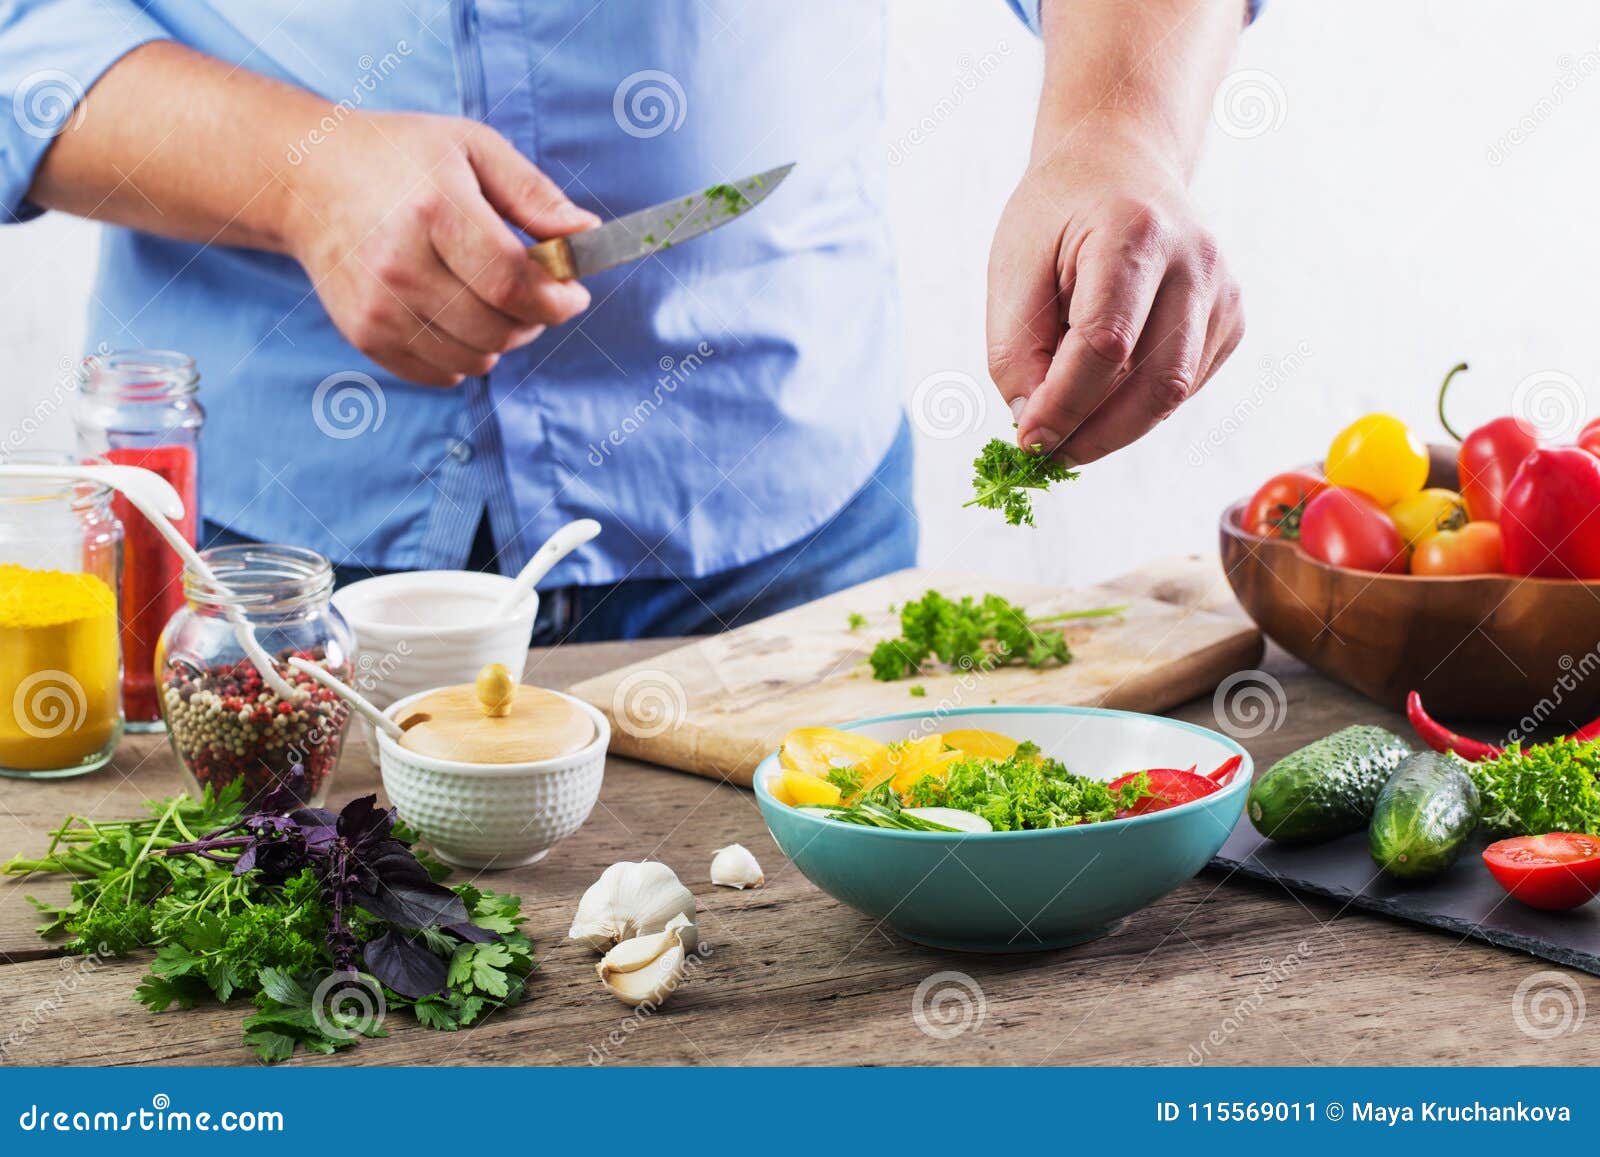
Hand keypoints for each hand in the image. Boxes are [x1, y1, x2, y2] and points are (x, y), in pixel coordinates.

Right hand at [282, 113, 598, 386]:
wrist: (305, 179)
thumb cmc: (398, 157)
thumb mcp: (472, 147)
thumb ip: (534, 194)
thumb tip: (587, 234)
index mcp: (435, 209)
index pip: (514, 282)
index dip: (558, 299)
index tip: (573, 293)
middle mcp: (401, 263)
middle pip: (500, 328)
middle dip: (535, 318)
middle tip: (534, 293)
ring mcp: (378, 306)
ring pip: (476, 358)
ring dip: (501, 339)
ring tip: (491, 300)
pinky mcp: (364, 334)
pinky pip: (441, 373)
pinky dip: (464, 356)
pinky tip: (457, 317)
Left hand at [986, 126, 1243, 464]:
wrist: (1119, 165)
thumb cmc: (1057, 216)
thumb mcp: (1013, 268)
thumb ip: (1016, 350)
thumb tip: (1034, 426)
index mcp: (1136, 233)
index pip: (1106, 342)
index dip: (1065, 403)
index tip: (1028, 440)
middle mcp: (1195, 262)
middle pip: (1154, 381)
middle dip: (1094, 432)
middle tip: (1048, 454)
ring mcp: (1223, 292)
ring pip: (1173, 394)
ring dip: (1114, 428)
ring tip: (1067, 428)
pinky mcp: (1231, 318)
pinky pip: (1183, 387)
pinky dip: (1138, 407)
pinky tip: (1102, 393)